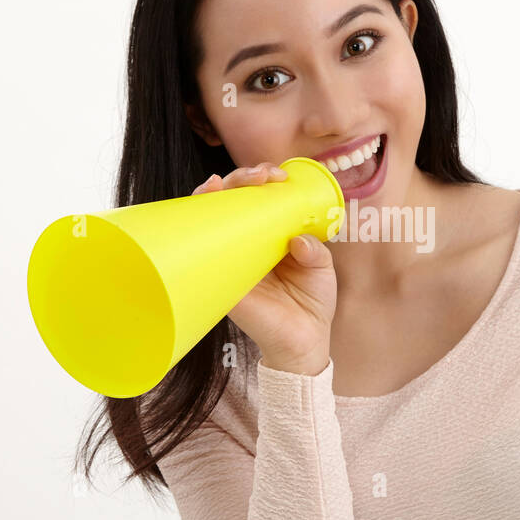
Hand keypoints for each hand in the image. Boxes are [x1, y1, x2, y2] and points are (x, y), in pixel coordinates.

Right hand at [191, 163, 335, 373]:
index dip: (263, 180)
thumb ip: (315, 251)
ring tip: (228, 183)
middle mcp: (247, 242)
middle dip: (242, 178)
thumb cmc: (311, 303)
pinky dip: (198, 224)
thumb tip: (297, 240)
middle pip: (233, 200)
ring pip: (212, 216)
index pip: (259, 198)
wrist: (303, 343)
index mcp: (270, 234)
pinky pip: (203, 250)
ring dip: (216, 192)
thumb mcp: (322, 270)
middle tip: (262, 177)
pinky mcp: (221, 278)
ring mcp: (231, 258)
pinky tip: (203, 203)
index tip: (278, 176)